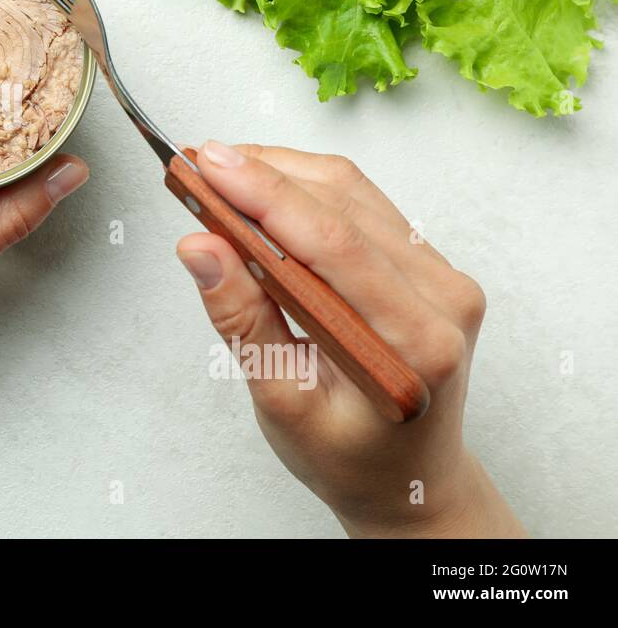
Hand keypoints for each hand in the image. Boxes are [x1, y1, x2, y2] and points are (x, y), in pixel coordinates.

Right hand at [177, 141, 523, 537]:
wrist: (406, 478)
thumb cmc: (347, 455)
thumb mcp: (281, 401)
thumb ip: (243, 318)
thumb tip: (200, 247)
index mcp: (413, 345)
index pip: (333, 245)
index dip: (264, 195)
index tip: (207, 165)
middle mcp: (444, 301)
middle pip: (343, 206)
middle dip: (262, 175)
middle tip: (196, 162)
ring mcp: (444, 277)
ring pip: (353, 193)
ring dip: (282, 172)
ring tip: (219, 170)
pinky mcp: (430, 264)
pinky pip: (365, 205)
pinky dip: (307, 188)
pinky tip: (262, 187)